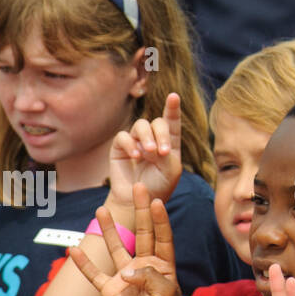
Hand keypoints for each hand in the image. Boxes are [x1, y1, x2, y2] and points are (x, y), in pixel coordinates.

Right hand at [69, 184, 181, 295]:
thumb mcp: (166, 293)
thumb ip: (149, 277)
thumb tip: (127, 271)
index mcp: (163, 265)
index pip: (162, 236)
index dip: (159, 219)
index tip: (156, 200)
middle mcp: (144, 266)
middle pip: (141, 233)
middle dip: (139, 211)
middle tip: (138, 187)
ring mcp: (125, 276)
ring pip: (116, 247)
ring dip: (109, 229)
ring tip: (102, 209)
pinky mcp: (109, 290)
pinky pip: (94, 274)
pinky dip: (83, 263)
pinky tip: (73, 249)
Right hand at [106, 93, 181, 225]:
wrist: (139, 198)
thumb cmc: (159, 185)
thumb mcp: (170, 171)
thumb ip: (166, 154)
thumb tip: (154, 143)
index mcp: (169, 141)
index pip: (172, 122)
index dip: (173, 108)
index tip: (174, 96)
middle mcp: (153, 137)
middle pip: (157, 122)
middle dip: (161, 134)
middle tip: (161, 152)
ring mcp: (136, 140)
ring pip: (141, 125)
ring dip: (146, 137)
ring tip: (149, 152)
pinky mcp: (120, 147)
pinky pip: (123, 136)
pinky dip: (130, 144)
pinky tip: (135, 156)